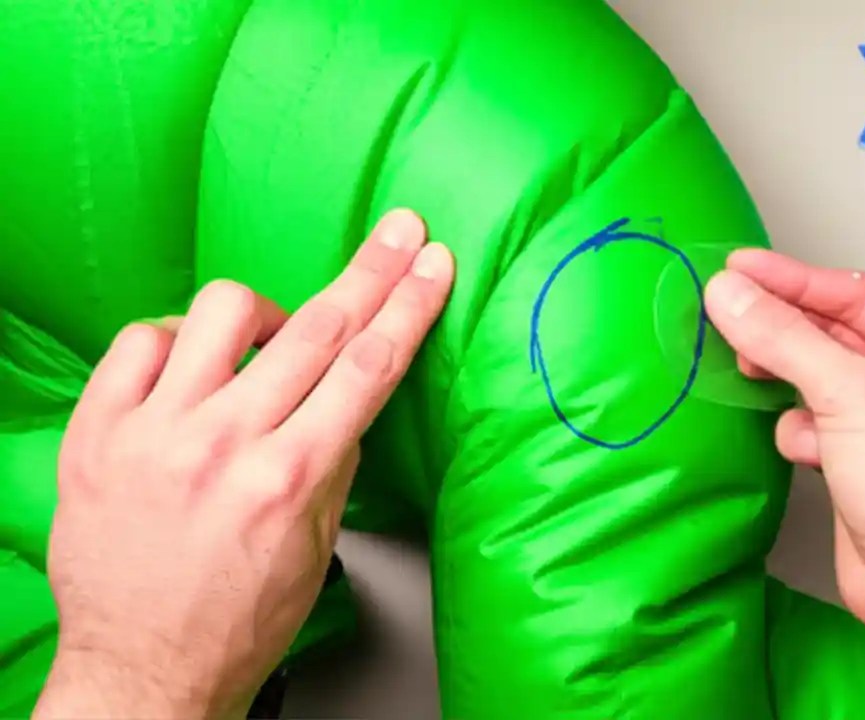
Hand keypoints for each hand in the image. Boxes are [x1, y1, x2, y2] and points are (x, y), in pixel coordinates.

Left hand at [35, 210, 453, 719]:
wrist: (142, 670)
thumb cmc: (236, 622)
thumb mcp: (315, 548)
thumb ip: (335, 461)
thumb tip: (345, 397)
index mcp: (289, 478)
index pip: (368, 366)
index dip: (409, 305)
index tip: (432, 264)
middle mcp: (222, 445)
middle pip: (316, 326)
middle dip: (372, 271)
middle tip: (399, 233)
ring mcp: (152, 433)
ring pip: (221, 312)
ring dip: (264, 312)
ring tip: (268, 337)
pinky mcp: (96, 433)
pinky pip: (138, 341)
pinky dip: (175, 340)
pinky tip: (192, 366)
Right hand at [705, 249, 864, 719]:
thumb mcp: (850, 394)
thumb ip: (785, 338)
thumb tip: (729, 293)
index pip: (852, 291)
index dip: (792, 278)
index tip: (734, 270)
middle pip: (830, 332)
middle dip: (781, 327)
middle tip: (723, 315)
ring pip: (814, 379)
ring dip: (784, 378)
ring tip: (749, 373)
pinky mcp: (856, 466)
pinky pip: (811, 425)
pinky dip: (796, 431)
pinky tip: (799, 449)